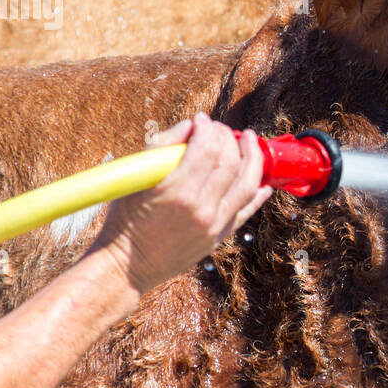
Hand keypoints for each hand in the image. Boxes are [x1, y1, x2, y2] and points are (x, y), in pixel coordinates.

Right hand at [91, 113, 271, 293]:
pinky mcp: (219, 237)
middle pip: (230, 162)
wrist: (127, 267)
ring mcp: (214, 225)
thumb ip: (162, 146)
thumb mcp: (134, 179)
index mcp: (177, 191)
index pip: (207, 148)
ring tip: (251, 143)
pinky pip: (246, 211)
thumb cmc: (123, 220)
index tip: (202, 120)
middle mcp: (201, 209)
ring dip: (253, 159)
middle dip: (229, 138)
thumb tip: (190, 126)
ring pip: (247, 184)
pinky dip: (258, 193)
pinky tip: (263, 180)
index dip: (207, 128)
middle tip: (222, 129)